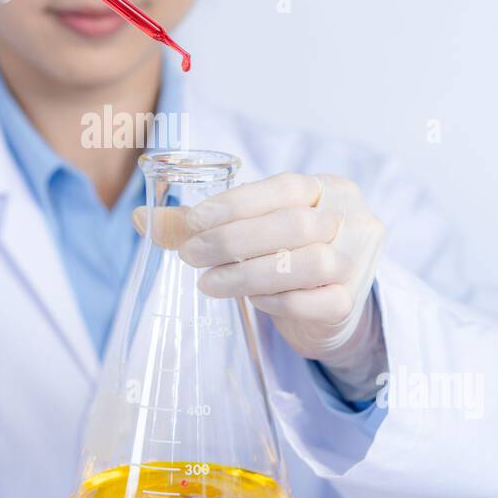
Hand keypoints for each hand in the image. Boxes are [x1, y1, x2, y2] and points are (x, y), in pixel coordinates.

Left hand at [135, 173, 385, 378]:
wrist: (323, 311)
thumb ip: (199, 225)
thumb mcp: (246, 233)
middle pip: (295, 224)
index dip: (238, 202)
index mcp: (327, 187)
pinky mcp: (351, 303)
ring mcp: (357, 262)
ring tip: (210, 284)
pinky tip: (254, 302)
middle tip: (191, 257)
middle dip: (234, 240)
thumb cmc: (281, 259)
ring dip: (250, 274)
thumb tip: (140, 219)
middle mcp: (351, 219)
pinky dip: (278, 301)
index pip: (286, 186)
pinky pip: (317, 301)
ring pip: (308, 263)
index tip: (194, 221)